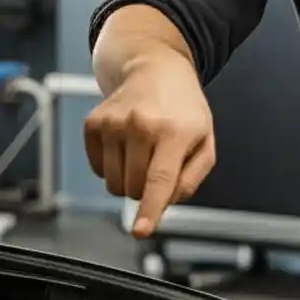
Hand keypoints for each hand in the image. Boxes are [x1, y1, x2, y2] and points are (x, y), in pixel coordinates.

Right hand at [83, 55, 214, 237]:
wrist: (155, 69)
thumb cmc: (182, 108)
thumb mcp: (205, 140)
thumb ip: (192, 177)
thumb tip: (166, 201)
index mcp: (175, 130)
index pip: (161, 178)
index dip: (151, 209)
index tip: (141, 230)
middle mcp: (141, 124)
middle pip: (135, 189)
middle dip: (147, 189)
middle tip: (158, 161)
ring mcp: (113, 122)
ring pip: (114, 184)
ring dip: (128, 179)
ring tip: (143, 150)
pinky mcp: (94, 123)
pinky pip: (98, 170)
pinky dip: (112, 166)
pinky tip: (126, 143)